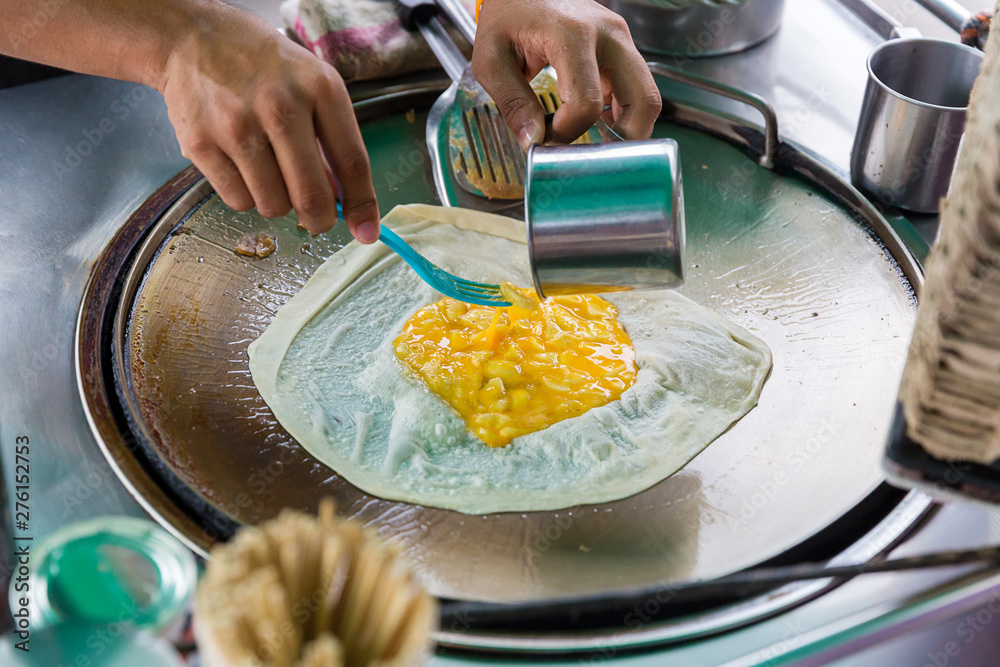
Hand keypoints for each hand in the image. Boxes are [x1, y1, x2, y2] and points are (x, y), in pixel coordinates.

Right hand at [158, 4, 379, 240]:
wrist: (192, 41)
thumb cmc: (263, 67)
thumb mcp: (311, 84)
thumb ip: (331, 139)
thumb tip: (342, 200)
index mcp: (320, 89)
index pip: (352, 162)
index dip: (362, 205)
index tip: (366, 232)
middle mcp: (281, 107)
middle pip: (312, 197)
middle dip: (319, 219)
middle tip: (317, 218)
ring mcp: (238, 127)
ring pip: (274, 206)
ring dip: (277, 201)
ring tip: (268, 169)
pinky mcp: (201, 145)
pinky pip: (238, 201)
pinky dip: (245, 195)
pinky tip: (241, 164)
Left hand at [471, 0, 660, 147]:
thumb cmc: (507, 13)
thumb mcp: (492, 58)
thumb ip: (512, 102)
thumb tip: (533, 141)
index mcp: (572, 34)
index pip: (586, 103)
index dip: (568, 133)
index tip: (547, 138)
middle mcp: (607, 34)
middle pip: (642, 100)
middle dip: (624, 141)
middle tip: (596, 159)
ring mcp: (621, 39)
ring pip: (648, 96)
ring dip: (629, 129)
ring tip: (599, 146)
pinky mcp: (622, 48)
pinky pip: (637, 88)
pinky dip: (625, 113)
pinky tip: (600, 125)